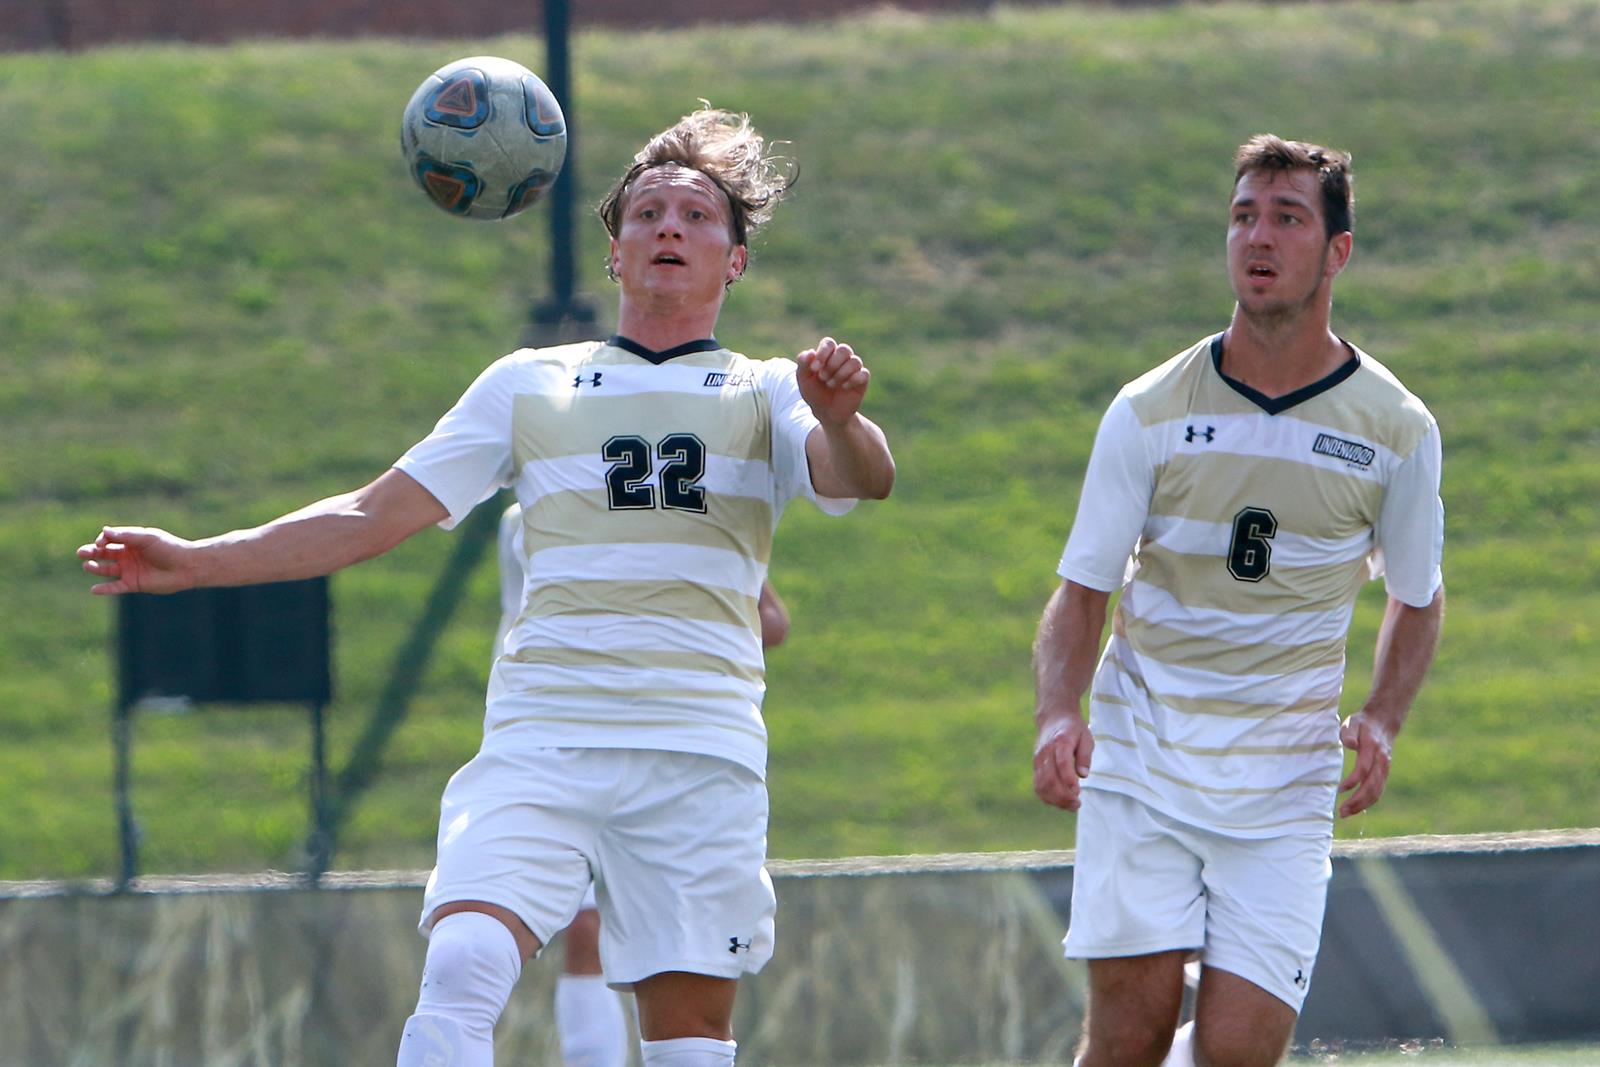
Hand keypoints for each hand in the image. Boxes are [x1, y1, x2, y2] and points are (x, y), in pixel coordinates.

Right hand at [78, 526, 199, 594]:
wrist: (186, 566)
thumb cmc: (169, 548)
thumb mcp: (147, 538)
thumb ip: (127, 536)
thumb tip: (104, 531)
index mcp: (131, 541)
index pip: (110, 539)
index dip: (102, 540)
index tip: (100, 542)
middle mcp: (128, 555)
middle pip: (104, 554)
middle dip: (91, 552)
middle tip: (81, 553)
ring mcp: (130, 570)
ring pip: (106, 569)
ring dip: (95, 568)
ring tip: (87, 566)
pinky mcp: (134, 584)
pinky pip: (115, 587)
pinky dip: (105, 589)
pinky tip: (94, 589)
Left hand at [796, 336, 869, 425]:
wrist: (826, 413)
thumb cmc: (814, 393)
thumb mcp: (804, 380)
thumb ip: (803, 364)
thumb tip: (811, 352)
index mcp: (828, 355)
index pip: (829, 343)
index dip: (823, 353)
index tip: (815, 368)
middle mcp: (842, 359)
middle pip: (844, 349)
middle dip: (832, 364)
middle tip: (823, 378)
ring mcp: (854, 369)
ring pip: (855, 361)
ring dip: (841, 374)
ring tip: (831, 384)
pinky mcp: (862, 380)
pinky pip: (864, 374)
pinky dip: (853, 380)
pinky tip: (844, 387)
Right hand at [1033, 712, 1093, 810]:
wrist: (1052, 718)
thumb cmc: (1073, 729)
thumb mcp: (1086, 737)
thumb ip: (1085, 755)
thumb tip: (1083, 775)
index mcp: (1060, 741)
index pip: (1062, 763)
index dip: (1069, 779)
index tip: (1078, 792)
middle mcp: (1045, 752)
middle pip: (1049, 779)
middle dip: (1063, 796)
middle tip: (1078, 804)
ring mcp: (1038, 760)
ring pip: (1042, 785)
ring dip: (1056, 800)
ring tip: (1071, 805)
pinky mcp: (1035, 767)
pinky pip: (1038, 786)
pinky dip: (1048, 797)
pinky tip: (1061, 802)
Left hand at [1337, 711, 1393, 817]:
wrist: (1383, 722)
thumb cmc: (1362, 723)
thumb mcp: (1352, 722)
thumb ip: (1348, 732)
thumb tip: (1348, 743)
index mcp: (1372, 748)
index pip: (1363, 769)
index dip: (1352, 781)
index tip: (1339, 790)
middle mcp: (1381, 760)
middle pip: (1372, 785)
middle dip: (1357, 801)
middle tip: (1341, 811)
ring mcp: (1385, 767)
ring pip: (1377, 791)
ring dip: (1362, 805)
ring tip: (1345, 813)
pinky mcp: (1384, 773)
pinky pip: (1379, 790)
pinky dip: (1368, 801)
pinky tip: (1356, 808)